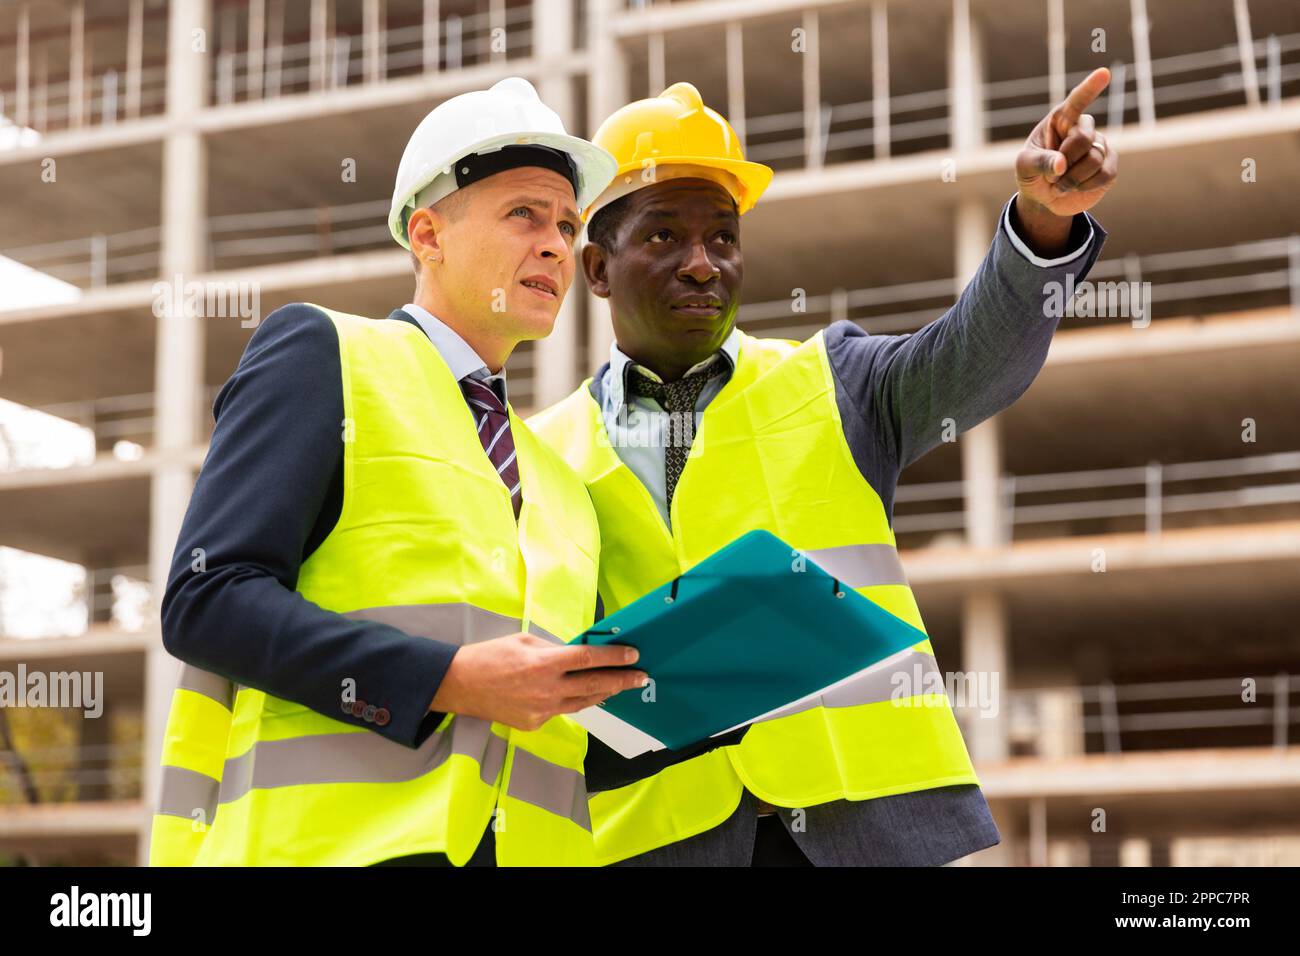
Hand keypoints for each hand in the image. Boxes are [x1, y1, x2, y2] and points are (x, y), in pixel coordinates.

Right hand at [430, 632, 647, 731]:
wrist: (460, 685)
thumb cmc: (490, 656)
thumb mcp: (524, 641)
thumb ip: (554, 648)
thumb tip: (578, 653)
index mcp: (544, 663)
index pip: (589, 659)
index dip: (614, 657)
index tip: (633, 655)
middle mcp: (546, 689)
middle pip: (594, 685)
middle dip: (621, 680)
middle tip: (641, 677)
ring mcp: (541, 710)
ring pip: (583, 703)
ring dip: (604, 694)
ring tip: (620, 686)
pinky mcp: (534, 724)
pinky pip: (561, 711)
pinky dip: (573, 702)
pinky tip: (583, 695)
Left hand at [1016, 67, 1118, 224]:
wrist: (1043, 198)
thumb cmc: (1031, 174)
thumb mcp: (1024, 167)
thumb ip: (1039, 162)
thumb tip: (1061, 164)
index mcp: (1061, 120)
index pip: (1076, 101)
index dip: (1090, 88)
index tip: (1103, 73)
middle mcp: (1083, 128)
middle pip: (1083, 137)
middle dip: (1065, 160)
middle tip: (1051, 174)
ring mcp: (1099, 145)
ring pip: (1094, 158)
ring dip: (1072, 178)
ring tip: (1060, 183)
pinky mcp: (1109, 165)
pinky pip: (1105, 173)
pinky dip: (1085, 185)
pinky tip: (1075, 187)